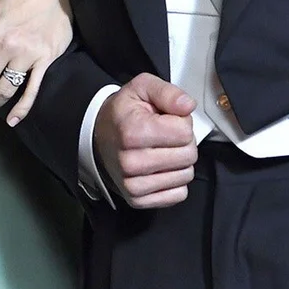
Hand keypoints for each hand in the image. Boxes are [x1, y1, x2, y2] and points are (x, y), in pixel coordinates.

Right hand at [95, 73, 196, 207]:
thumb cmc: (124, 113)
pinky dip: (175, 180)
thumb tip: (187, 105)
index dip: (182, 122)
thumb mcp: (143, 88)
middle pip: (188, 155)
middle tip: (167, 135)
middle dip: (184, 142)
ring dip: (180, 161)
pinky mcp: (138, 200)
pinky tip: (161, 167)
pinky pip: (178, 194)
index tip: (168, 120)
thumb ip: (168, 92)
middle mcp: (130, 162)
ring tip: (163, 150)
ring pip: (186, 175)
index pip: (184, 132)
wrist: (100, 136)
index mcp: (132, 132)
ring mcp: (134, 185)